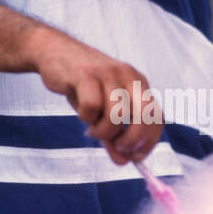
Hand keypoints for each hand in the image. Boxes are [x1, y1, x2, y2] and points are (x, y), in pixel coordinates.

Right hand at [32, 28, 163, 166]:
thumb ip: (114, 136)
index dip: (149, 142)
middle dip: (133, 140)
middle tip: (116, 147)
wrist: (55, 52)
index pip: (157, 117)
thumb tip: (123, 162)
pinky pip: (92, 106)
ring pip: (118, 115)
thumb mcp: (102, 111)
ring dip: (104, 131)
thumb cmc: (83, 85)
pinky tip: (83, 115)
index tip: (135, 157)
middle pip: (146, 115)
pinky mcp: (86, 75)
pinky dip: (86, 117)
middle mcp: (129, 77)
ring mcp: (109, 74)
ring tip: (93, 130)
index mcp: (139, 84)